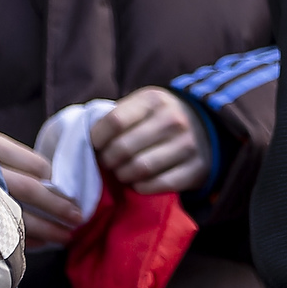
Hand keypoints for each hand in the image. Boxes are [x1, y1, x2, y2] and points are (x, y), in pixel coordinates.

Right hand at [0, 129, 80, 248]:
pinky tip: (39, 244)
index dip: (52, 178)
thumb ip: (4, 154)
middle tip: (79, 217)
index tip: (68, 187)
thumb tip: (46, 175)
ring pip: (16, 213)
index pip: (31, 163)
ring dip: (46, 227)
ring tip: (67, 235)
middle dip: (57, 205)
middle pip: (29, 189)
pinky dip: (22, 239)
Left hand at [91, 85, 208, 195]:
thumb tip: (82, 138)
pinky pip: (158, 184)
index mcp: (154, 100)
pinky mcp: (197, 169)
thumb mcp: (140, 106)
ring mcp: (188, 145)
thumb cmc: (157, 119)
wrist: (204, 129)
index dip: (96, 138)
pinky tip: (138, 182)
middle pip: (123, 148)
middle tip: (107, 162)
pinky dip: (142, 187)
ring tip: (121, 172)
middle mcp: (174, 120)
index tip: (93, 145)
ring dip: (123, 175)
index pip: (114, 121)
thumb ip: (116, 117)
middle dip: (108, 160)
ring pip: (140, 168)